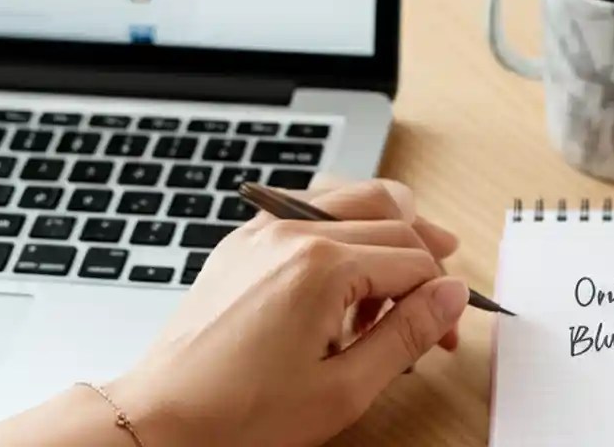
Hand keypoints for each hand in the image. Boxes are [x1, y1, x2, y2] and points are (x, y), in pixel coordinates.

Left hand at [107, 179, 468, 446]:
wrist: (161, 418)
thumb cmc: (240, 413)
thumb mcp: (343, 390)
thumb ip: (406, 335)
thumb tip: (453, 296)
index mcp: (321, 267)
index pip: (412, 260)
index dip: (440, 299)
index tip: (444, 335)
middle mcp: (292, 233)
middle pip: (389, 214)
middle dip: (424, 256)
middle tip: (438, 297)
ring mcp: (262, 231)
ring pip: (350, 195)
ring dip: (386, 229)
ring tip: (399, 276)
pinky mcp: (243, 242)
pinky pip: (308, 208)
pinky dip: (342, 226)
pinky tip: (346, 270)